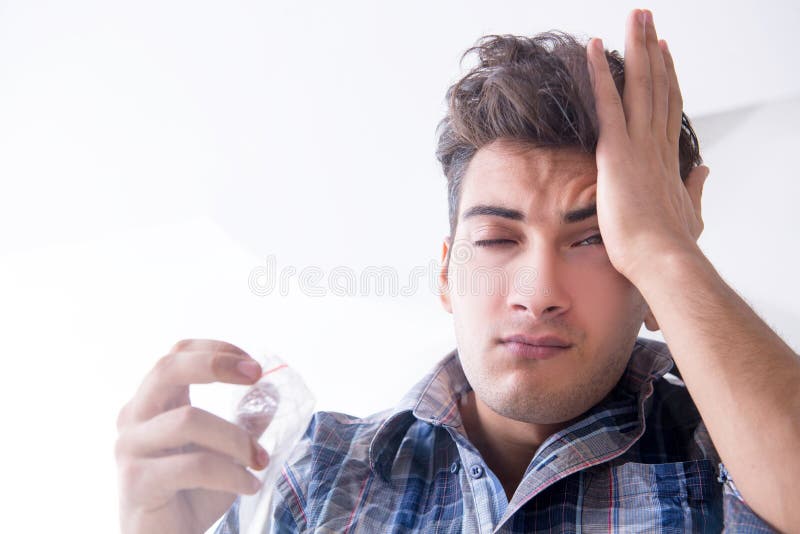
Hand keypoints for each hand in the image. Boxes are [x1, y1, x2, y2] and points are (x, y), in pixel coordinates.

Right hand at [115, 339, 270, 533]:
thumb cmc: (193, 493)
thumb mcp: (228, 450)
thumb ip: (246, 421)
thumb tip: (274, 389)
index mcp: (154, 403)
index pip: (177, 354)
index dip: (215, 350)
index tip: (254, 367)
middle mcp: (135, 418)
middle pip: (167, 368)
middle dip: (215, 365)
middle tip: (255, 376)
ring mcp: (130, 448)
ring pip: (188, 420)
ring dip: (236, 439)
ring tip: (259, 460)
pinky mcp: (137, 482)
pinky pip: (193, 465)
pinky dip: (230, 474)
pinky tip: (249, 485)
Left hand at [586, 8, 708, 282]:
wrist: (661, 259)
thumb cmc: (671, 246)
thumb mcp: (690, 213)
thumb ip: (695, 188)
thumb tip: (703, 170)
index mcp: (667, 159)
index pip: (668, 108)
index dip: (667, 77)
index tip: (665, 53)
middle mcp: (655, 144)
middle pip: (657, 86)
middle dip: (652, 51)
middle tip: (647, 20)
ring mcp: (638, 145)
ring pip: (639, 85)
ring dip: (635, 48)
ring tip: (634, 18)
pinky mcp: (617, 151)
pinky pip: (606, 103)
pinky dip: (597, 75)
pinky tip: (590, 48)